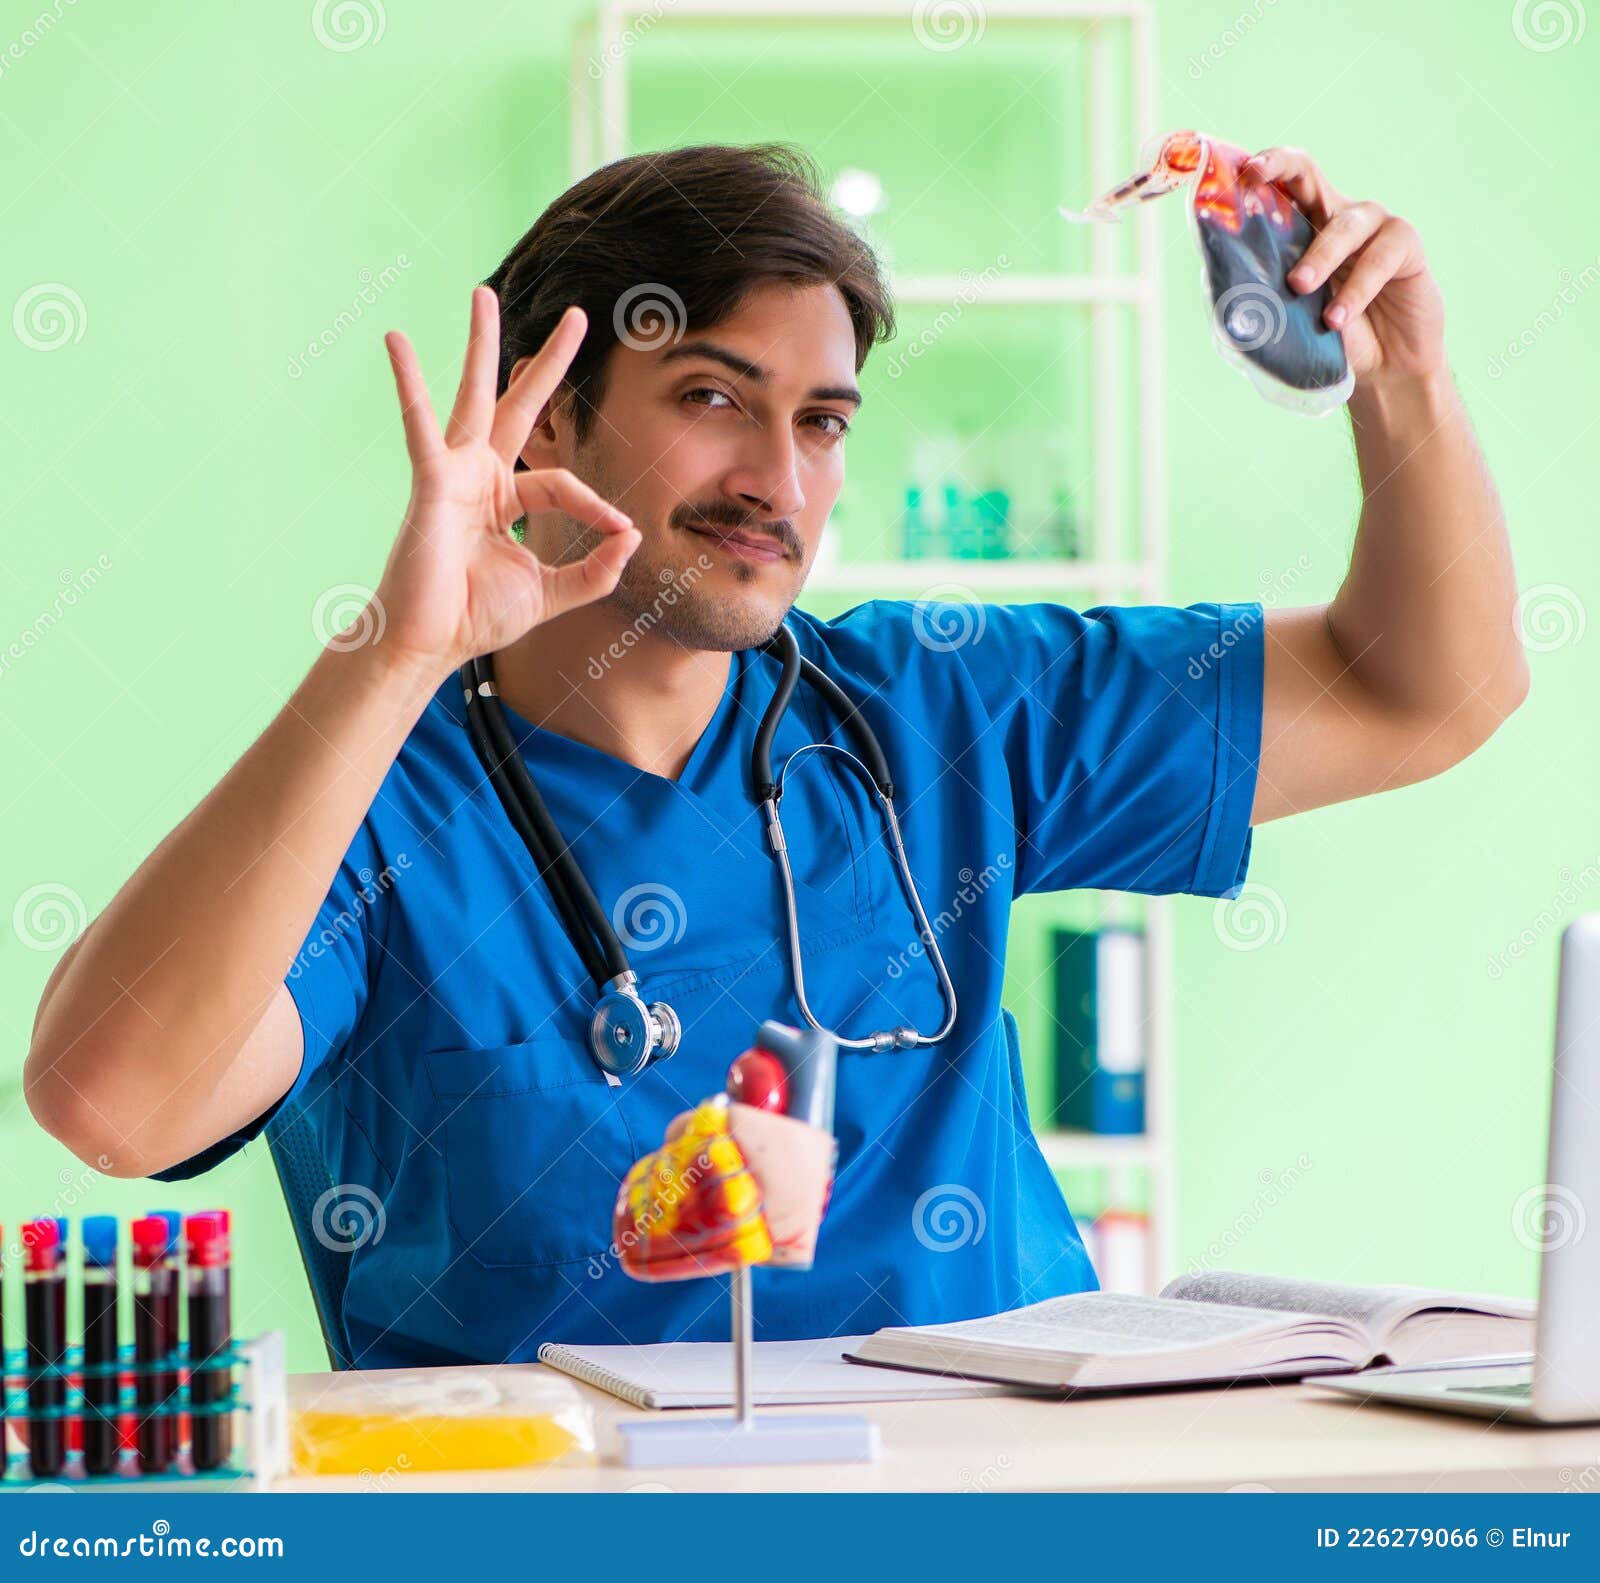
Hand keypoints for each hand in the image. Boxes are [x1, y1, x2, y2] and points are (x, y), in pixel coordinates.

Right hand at [372, 286, 639, 675]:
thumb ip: (596, 571)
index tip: (621, 532)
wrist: (432, 643)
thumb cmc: (477, 618)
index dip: (597, 507)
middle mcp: (481, 476)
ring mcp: (454, 473)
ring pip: (474, 396)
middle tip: (577, 317)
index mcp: (507, 499)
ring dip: (481, 344)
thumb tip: (634, 535)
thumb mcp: (553, 594)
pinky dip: (408, 382)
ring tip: (483, 293)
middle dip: (547, 362)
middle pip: (519, 404)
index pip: (563, 483)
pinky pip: (420, 424)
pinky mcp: (430, 480)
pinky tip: (395, 339)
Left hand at [1241, 147, 1445, 388]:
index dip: (1257, 172)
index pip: (1277, 187)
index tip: (1235, 172)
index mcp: (1301, 228)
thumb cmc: (1328, 340)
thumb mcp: (1287, 317)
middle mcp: (1335, 216)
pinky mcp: (1405, 246)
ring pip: (1344, 224)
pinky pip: (1381, 256)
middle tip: (1254, 177)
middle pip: (1307, 174)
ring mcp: (1373, 226)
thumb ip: (1260, 293)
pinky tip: (1337, 319)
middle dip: (1279, 167)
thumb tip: (1216, 280)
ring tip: (1299, 287)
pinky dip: (1357, 288)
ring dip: (1319, 255)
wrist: (1381, 368)